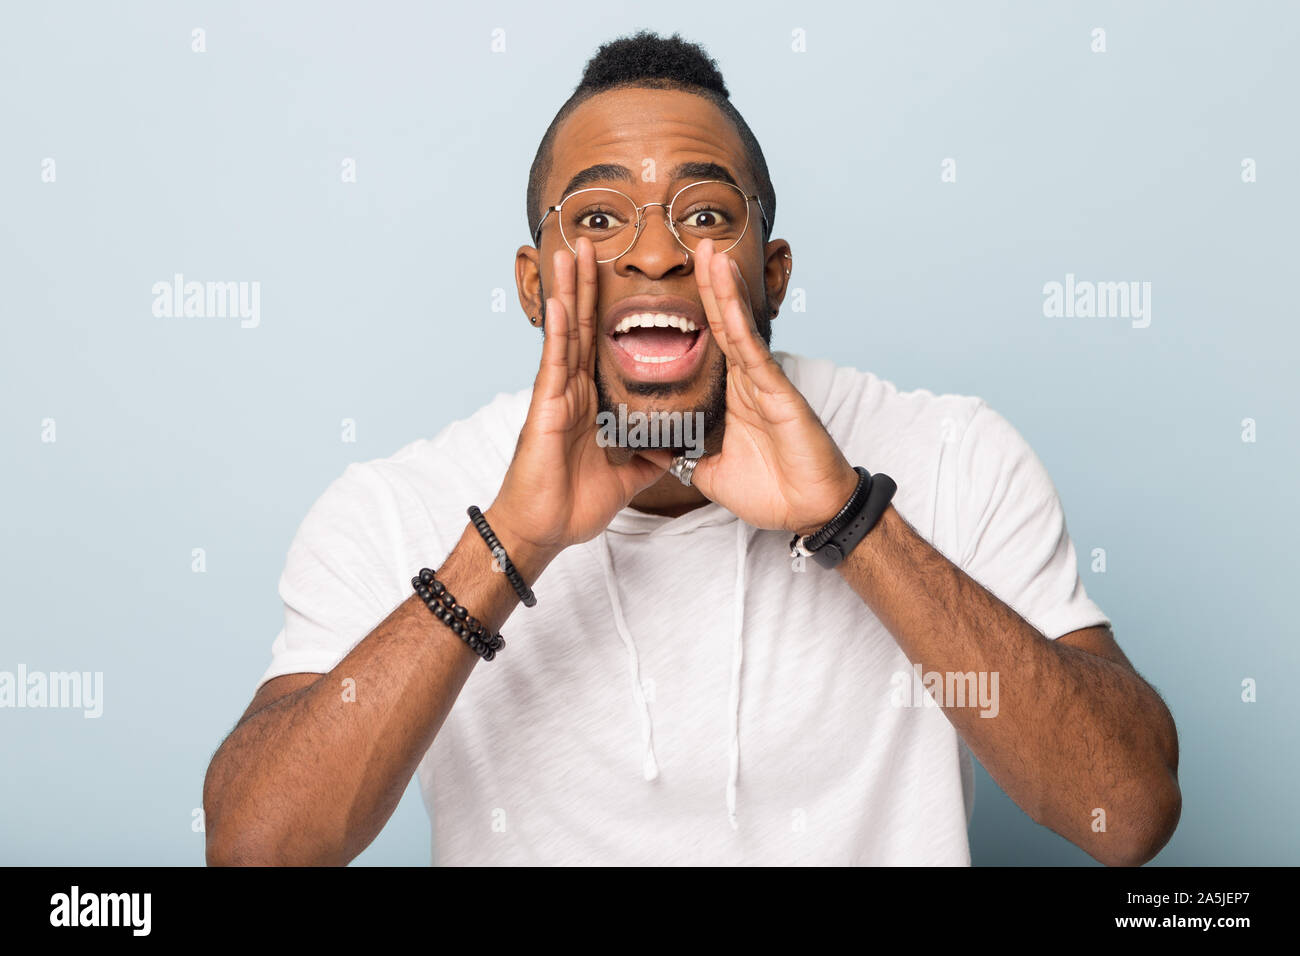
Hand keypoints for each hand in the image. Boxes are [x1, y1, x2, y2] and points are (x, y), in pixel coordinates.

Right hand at [489, 238, 668, 563]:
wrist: (545, 530)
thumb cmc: (573, 504)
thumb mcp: (627, 476)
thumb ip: (649, 456)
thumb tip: (676, 448)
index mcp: (591, 401)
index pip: (605, 345)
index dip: (612, 310)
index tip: (622, 277)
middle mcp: (572, 390)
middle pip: (585, 326)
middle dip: (588, 284)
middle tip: (592, 242)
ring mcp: (557, 395)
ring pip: (568, 333)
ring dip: (570, 291)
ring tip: (573, 252)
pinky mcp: (545, 407)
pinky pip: (555, 363)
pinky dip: (560, 331)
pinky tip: (563, 303)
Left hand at [677, 239, 859, 535]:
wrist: (808, 511)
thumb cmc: (770, 491)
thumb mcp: (710, 473)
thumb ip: (686, 454)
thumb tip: (658, 448)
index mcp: (730, 396)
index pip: (705, 346)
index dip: (690, 315)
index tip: (668, 286)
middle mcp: (747, 381)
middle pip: (721, 323)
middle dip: (708, 284)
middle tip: (694, 244)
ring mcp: (763, 382)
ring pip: (736, 326)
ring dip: (722, 287)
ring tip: (709, 250)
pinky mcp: (778, 390)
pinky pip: (751, 348)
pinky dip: (737, 317)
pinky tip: (727, 289)